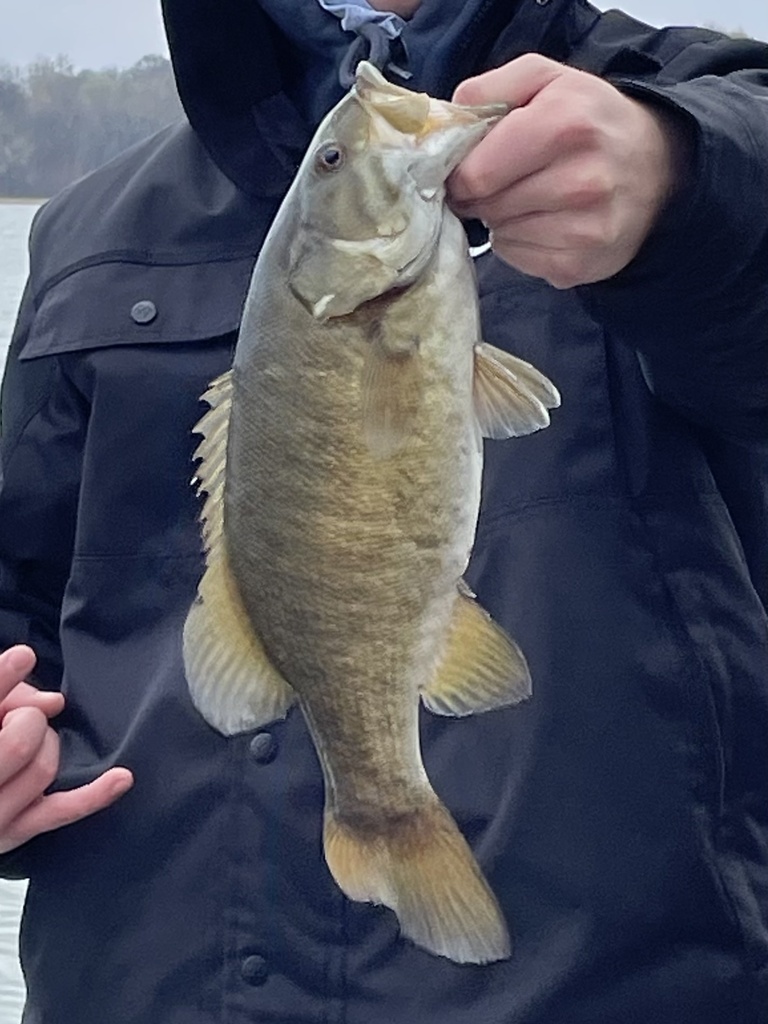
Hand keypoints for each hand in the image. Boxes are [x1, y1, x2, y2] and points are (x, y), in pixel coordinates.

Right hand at [0, 645, 132, 854]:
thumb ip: (8, 694)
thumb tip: (56, 704)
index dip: (1, 678)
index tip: (24, 656)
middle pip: (18, 742)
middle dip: (29, 722)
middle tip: (24, 722)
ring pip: (43, 770)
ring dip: (50, 747)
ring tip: (34, 746)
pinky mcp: (16, 833)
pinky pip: (60, 812)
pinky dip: (95, 795)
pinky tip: (122, 777)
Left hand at [450, 55, 680, 287]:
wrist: (657, 169)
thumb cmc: (590, 120)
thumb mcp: (545, 79)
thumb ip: (489, 89)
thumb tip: (446, 125)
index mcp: (566, 124)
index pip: (476, 173)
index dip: (462, 172)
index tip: (470, 165)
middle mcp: (581, 180)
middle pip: (485, 206)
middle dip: (482, 194)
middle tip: (503, 180)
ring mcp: (583, 230)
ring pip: (499, 233)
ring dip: (502, 217)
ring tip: (532, 197)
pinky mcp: (577, 265)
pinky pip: (516, 258)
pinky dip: (519, 242)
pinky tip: (545, 221)